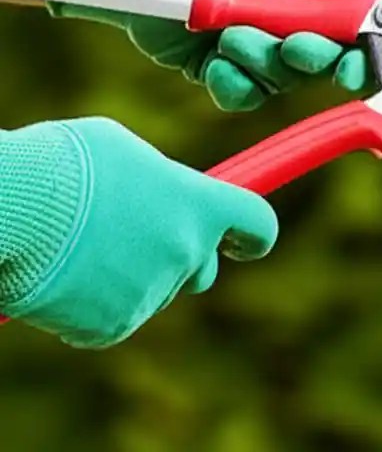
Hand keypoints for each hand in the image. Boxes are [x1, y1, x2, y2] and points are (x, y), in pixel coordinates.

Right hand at [0, 117, 276, 347]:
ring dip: (126, 277)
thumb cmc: (62, 164)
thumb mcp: (123, 152)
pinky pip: (111, 319)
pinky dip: (89, 306)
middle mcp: (187, 252)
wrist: (11, 209)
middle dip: (182, 261)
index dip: (253, 234)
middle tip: (138, 243)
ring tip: (75, 248)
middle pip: (203, 270)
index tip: (242, 242)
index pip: (259, 224)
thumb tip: (163, 197)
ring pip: (151, 293)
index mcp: (199, 205)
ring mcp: (153, 293)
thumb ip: (160, 182)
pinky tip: (59, 278)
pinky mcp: (113, 327)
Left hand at [55, 0, 381, 110]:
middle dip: (312, 57)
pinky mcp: (233, 78)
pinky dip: (231, 81)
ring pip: (285, 81)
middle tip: (292, 44)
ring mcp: (266, 58)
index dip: (370, 52)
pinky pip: (247, 96)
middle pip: (330, 66)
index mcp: (318, 0)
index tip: (360, 58)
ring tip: (229, 33)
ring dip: (260, 60)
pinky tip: (213, 60)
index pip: (363, 34)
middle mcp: (298, 31)